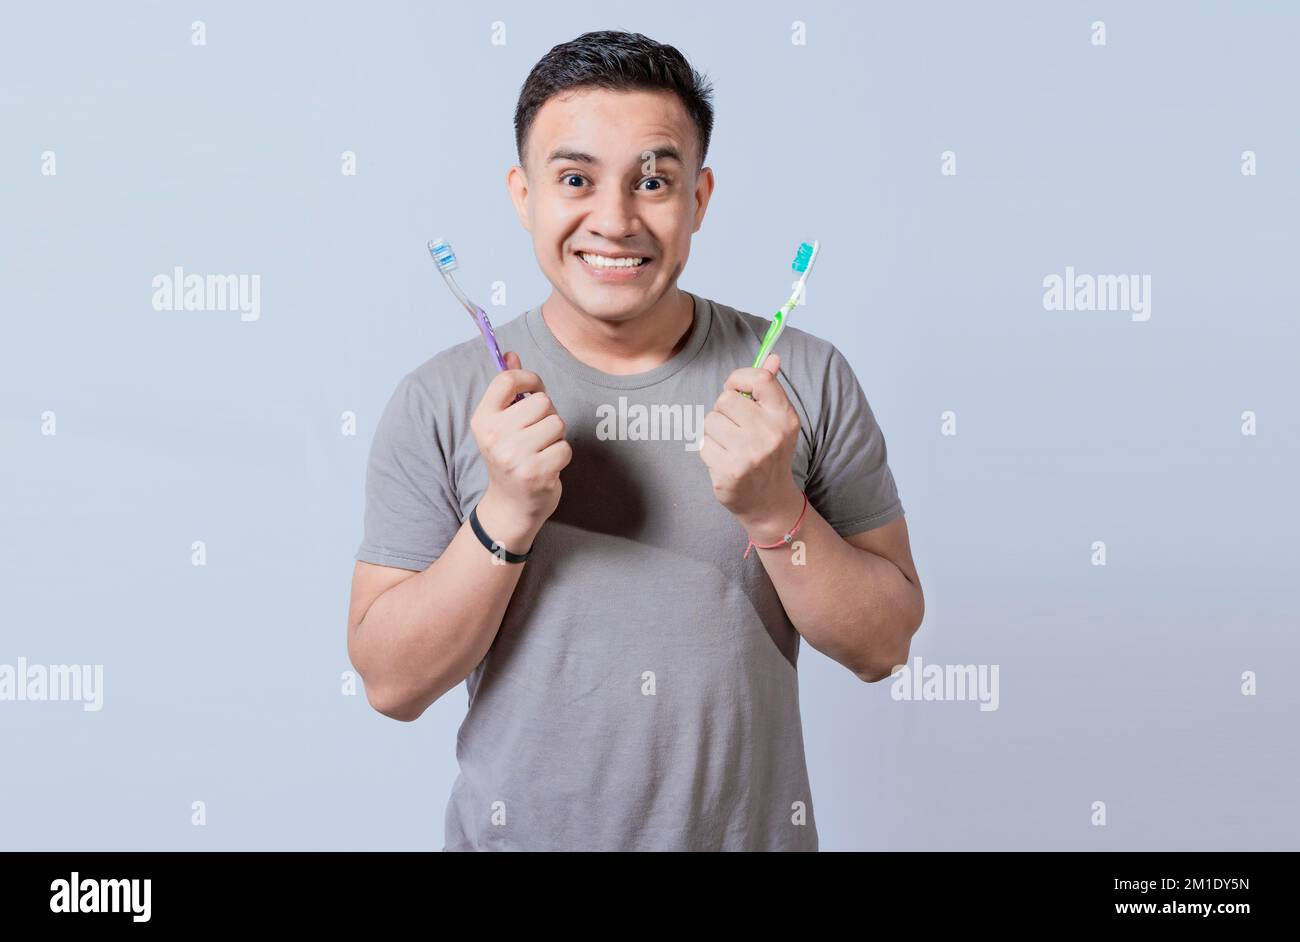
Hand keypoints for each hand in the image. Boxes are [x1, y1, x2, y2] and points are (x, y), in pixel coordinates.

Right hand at [471, 351, 572, 550]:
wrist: (511, 506)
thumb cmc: (510, 457)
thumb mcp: (501, 424)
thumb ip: (507, 389)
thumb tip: (510, 354)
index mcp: (482, 420)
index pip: (506, 380)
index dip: (529, 378)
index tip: (534, 389)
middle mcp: (494, 437)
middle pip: (542, 402)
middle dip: (547, 416)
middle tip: (537, 434)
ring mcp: (515, 457)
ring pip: (557, 424)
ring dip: (556, 436)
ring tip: (541, 450)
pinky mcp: (537, 473)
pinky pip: (565, 447)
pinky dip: (562, 455)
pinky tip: (548, 466)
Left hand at [698, 353, 804, 541]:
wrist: (769, 501)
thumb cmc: (769, 455)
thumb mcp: (778, 422)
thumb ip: (771, 389)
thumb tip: (772, 357)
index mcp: (785, 417)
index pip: (759, 378)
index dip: (738, 379)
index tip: (735, 389)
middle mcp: (770, 434)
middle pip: (726, 399)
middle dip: (723, 411)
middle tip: (734, 427)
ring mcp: (749, 454)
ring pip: (710, 421)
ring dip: (714, 432)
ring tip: (729, 445)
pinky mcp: (729, 471)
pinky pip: (702, 444)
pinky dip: (708, 451)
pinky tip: (723, 461)